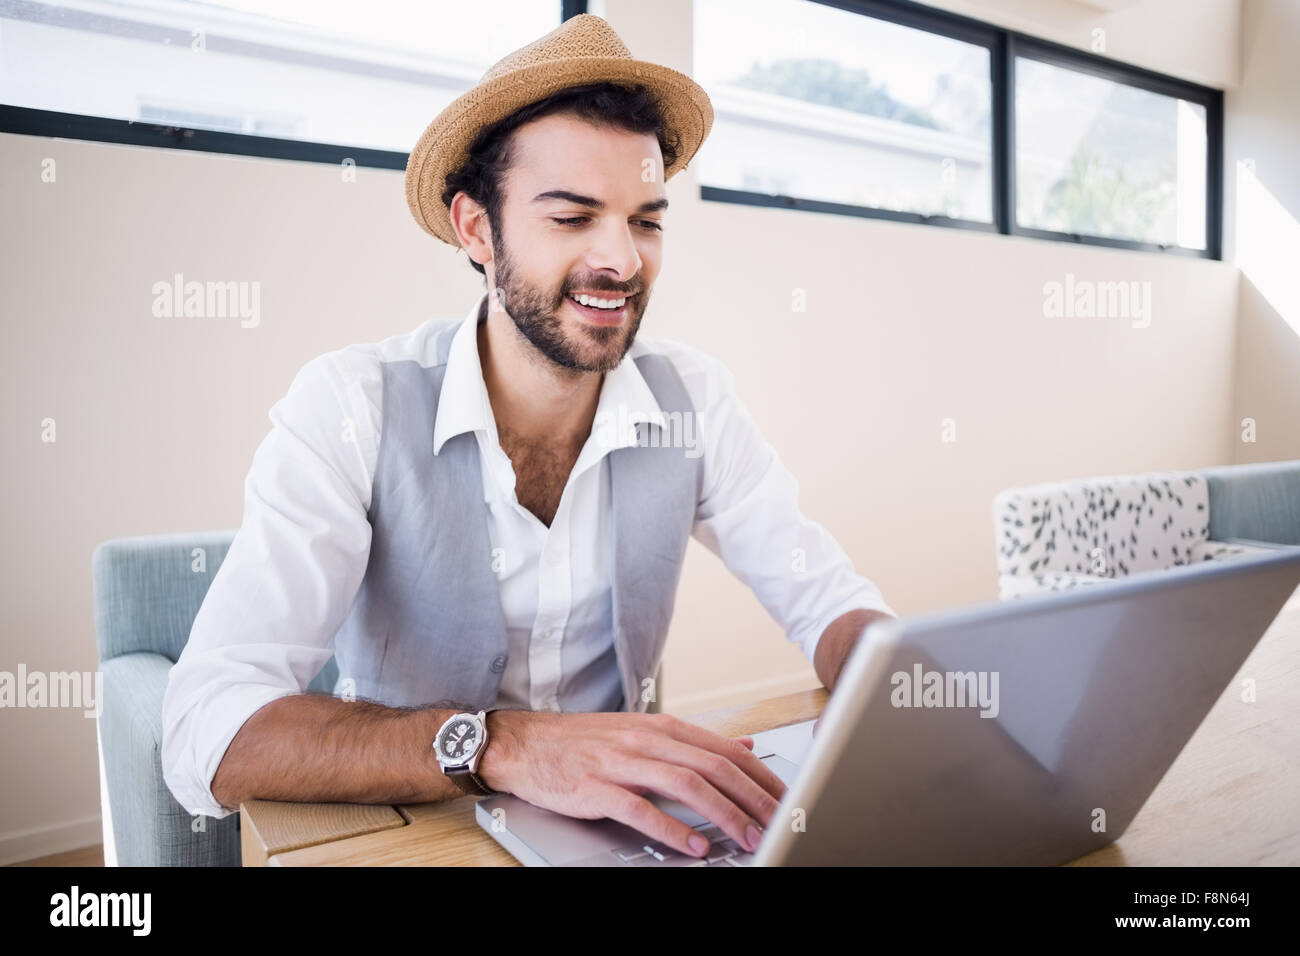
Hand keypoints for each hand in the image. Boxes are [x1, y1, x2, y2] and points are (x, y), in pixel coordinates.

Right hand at [479, 712, 785, 859]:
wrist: (525, 743)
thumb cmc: (584, 742)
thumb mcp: (644, 732)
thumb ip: (695, 743)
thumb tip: (745, 749)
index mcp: (662, 727)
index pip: (724, 750)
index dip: (760, 776)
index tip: (786, 799)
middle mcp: (646, 740)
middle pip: (713, 766)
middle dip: (752, 798)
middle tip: (778, 823)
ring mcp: (621, 762)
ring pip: (685, 784)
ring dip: (723, 814)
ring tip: (747, 838)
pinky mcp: (596, 787)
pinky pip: (640, 808)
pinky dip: (671, 828)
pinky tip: (693, 846)